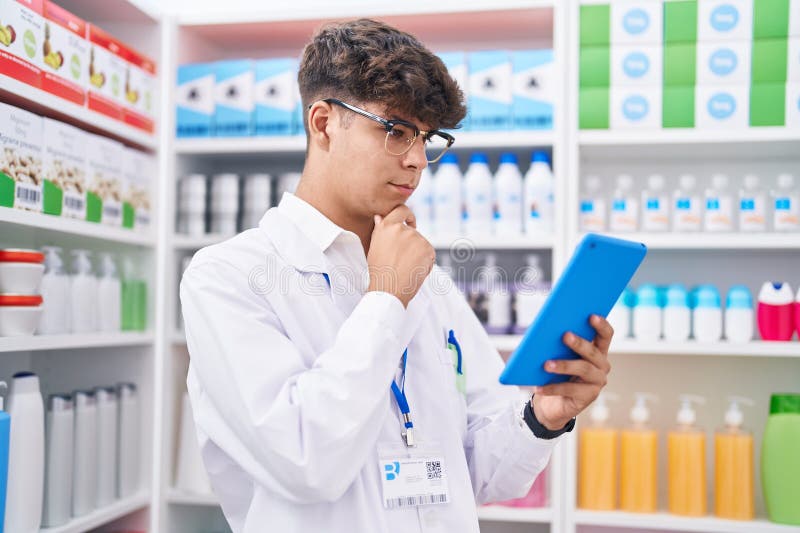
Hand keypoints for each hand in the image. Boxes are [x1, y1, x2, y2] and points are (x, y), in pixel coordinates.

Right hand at [367, 204, 435, 307]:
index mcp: (387, 226)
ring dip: (417, 254)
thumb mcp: (375, 247)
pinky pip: (429, 254)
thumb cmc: (379, 271)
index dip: (407, 216)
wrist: (389, 289)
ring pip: (421, 244)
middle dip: (410, 244)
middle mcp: (402, 229)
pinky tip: (414, 271)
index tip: (409, 223)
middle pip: (413, 232)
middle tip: (401, 261)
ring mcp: (416, 238)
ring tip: (405, 268)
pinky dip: (425, 262)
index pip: (401, 209)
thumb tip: (379, 216)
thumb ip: (380, 230)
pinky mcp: (428, 248)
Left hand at [531, 314, 612, 429]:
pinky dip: (552, 388)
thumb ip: (558, 343)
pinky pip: (570, 390)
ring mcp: (597, 382)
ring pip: (583, 369)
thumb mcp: (557, 355)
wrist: (552, 403)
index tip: (591, 316)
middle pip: (593, 352)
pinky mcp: (588, 397)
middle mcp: (601, 365)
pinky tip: (539, 386)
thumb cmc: (555, 373)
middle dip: (579, 343)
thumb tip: (546, 331)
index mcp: (597, 351)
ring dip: (564, 365)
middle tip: (565, 335)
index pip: (606, 335)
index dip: (601, 325)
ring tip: (546, 364)